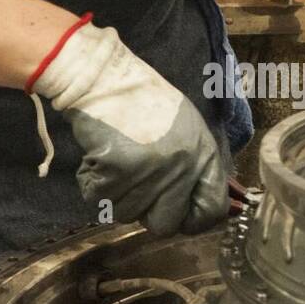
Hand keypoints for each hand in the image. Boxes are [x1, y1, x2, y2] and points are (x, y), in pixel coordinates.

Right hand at [33, 20, 227, 235]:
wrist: (106, 78)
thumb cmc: (144, 100)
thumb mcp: (187, 128)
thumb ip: (196, 167)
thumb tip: (201, 208)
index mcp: (204, 154)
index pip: (211, 210)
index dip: (192, 220)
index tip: (178, 216)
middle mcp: (182, 167)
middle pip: (165, 224)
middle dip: (147, 212)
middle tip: (136, 186)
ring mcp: (150, 172)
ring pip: (128, 214)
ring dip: (117, 195)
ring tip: (117, 161)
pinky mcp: (117, 172)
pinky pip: (100, 200)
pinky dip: (93, 183)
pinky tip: (100, 158)